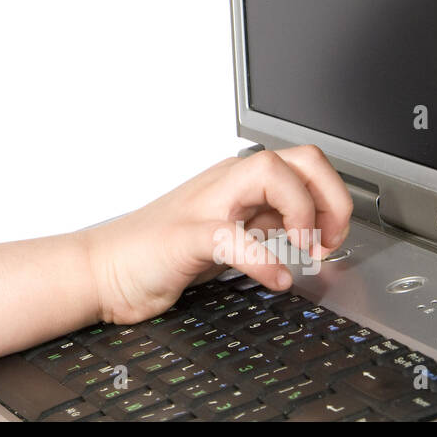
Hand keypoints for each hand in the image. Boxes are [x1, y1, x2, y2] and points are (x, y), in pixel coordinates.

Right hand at [78, 145, 353, 323]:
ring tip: (304, 251)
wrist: (102, 267)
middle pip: (300, 157)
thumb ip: (263, 222)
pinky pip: (232, 237)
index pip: (305, 163)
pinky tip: (275, 280)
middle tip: (326, 239)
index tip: (333, 236)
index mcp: (237, 181)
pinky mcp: (184, 237)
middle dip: (330, 197)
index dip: (334, 197)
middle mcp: (225, 184)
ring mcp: (205, 206)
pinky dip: (263, 260)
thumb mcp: (227, 232)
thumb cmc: (158, 252)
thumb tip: (310, 225)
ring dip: (301, 212)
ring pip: (269, 174)